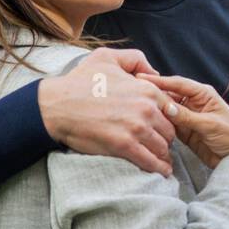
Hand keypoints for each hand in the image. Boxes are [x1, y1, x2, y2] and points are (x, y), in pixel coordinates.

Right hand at [38, 47, 178, 176]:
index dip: (169, 118)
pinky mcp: (125, 145)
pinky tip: (162, 170)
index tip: (163, 125)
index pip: (172, 108)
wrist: (57, 105)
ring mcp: (137, 128)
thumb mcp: (108, 58)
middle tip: (161, 143)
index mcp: (146, 89)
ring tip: (163, 159)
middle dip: (167, 137)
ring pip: (163, 146)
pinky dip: (158, 167)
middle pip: (170, 129)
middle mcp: (146, 108)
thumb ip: (135, 59)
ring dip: (163, 154)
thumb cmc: (80, 81)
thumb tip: (154, 71)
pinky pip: (150, 160)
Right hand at [140, 74, 228, 169]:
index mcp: (203, 94)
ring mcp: (189, 117)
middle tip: (133, 94)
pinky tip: (145, 124)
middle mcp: (194, 103)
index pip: (177, 84)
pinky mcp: (186, 131)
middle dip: (153, 96)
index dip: (159, 81)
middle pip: (169, 96)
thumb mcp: (209, 125)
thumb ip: (187, 117)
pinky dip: (159, 125)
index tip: (140, 78)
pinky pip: (169, 125)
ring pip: (167, 111)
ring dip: (154, 111)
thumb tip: (165, 107)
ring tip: (134, 109)